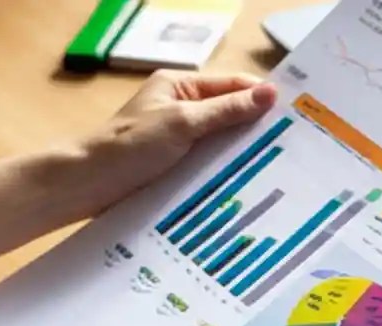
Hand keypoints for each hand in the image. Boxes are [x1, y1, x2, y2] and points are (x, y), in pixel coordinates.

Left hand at [78, 70, 277, 212]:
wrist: (87, 184)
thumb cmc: (130, 147)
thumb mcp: (183, 123)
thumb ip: (226, 110)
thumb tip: (270, 94)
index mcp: (180, 85)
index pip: (232, 86)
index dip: (260, 99)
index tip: (294, 117)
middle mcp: (181, 107)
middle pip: (229, 114)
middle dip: (255, 128)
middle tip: (292, 147)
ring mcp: (178, 138)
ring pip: (221, 141)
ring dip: (241, 153)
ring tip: (277, 168)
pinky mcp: (175, 164)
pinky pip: (208, 163)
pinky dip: (225, 170)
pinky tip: (246, 184)